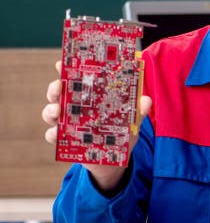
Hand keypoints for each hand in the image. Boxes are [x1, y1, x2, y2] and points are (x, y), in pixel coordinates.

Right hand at [42, 60, 151, 191]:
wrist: (113, 160)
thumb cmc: (121, 134)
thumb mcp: (131, 121)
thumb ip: (138, 111)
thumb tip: (146, 101)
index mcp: (90, 97)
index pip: (76, 79)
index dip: (67, 70)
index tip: (62, 63)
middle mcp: (74, 107)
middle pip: (58, 92)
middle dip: (55, 88)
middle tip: (58, 87)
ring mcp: (67, 123)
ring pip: (50, 112)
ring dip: (50, 110)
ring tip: (57, 111)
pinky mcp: (65, 140)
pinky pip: (52, 135)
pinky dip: (53, 134)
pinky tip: (58, 134)